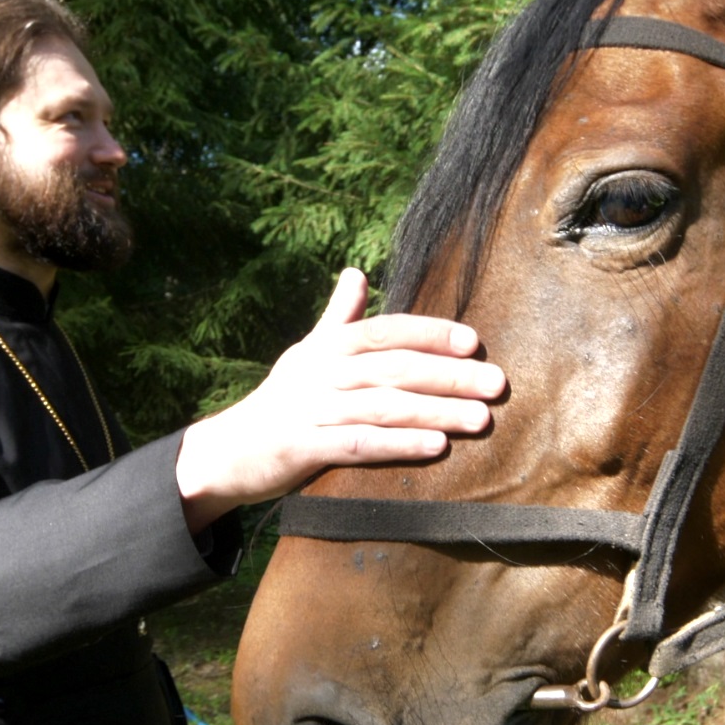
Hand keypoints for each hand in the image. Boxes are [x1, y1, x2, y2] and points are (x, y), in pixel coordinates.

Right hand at [175, 268, 505, 531]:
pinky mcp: (305, 447)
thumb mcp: (307, 353)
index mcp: (329, 347)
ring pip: (385, 407)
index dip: (431, 333)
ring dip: (437, 412)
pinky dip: (400, 444)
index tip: (474, 342)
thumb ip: (337, 317)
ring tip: (480, 419)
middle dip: (450, 375)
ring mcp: (314, 409)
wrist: (227, 451)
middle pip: (396, 368)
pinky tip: (437, 447)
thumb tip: (357, 272)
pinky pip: (360, 444)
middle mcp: (323, 373)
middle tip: (497, 384)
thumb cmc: (280, 401)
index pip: (387, 331)